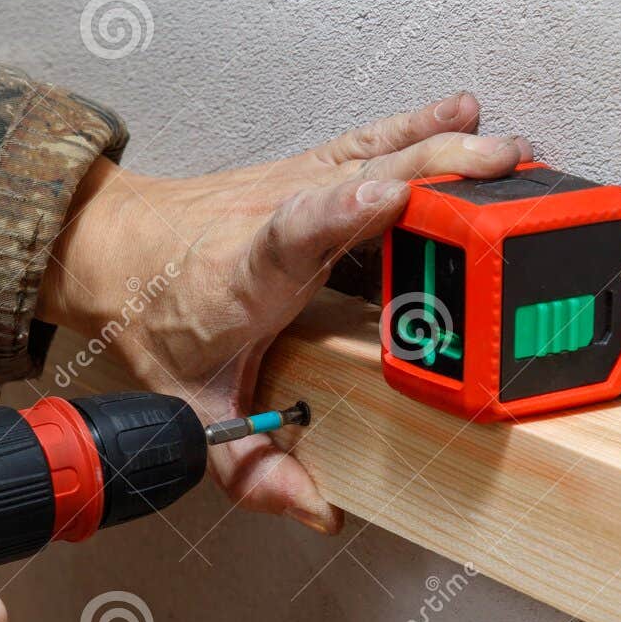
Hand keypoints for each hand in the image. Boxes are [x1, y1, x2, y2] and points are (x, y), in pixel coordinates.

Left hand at [39, 92, 530, 534]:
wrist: (112, 251)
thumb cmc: (155, 320)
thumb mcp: (192, 407)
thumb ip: (250, 466)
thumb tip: (316, 508)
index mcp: (245, 278)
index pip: (290, 236)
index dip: (338, 214)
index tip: (387, 199)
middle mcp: (274, 220)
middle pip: (354, 185)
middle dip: (428, 177)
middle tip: (496, 176)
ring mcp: (294, 189)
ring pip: (372, 158)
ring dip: (440, 151)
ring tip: (508, 152)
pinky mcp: (308, 173)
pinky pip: (371, 145)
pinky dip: (419, 127)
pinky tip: (465, 113)